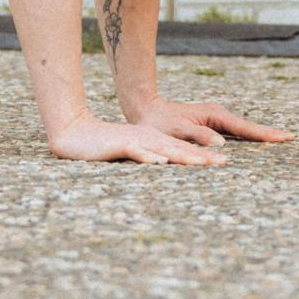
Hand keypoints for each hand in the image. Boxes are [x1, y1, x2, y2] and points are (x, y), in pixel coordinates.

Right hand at [47, 113, 222, 168]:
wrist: (74, 133)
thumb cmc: (101, 146)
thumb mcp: (129, 152)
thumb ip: (146, 157)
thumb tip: (164, 165)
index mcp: (151, 141)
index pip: (181, 149)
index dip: (202, 156)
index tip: (223, 163)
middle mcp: (148, 138)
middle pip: (179, 148)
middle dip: (202, 157)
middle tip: (224, 164)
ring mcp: (135, 140)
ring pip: (163, 149)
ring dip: (184, 156)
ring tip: (204, 163)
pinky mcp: (119, 144)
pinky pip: (137, 152)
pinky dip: (149, 157)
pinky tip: (161, 163)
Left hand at [131, 98, 293, 149]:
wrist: (146, 109)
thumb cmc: (159, 123)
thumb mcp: (178, 130)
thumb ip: (199, 137)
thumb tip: (222, 146)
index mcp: (214, 116)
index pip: (245, 128)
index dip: (265, 134)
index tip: (285, 136)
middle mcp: (218, 115)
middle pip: (249, 127)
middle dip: (269, 133)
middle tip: (291, 137)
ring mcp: (215, 119)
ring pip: (242, 129)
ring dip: (259, 135)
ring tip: (279, 140)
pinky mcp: (210, 124)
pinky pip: (234, 131)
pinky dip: (247, 136)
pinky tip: (254, 141)